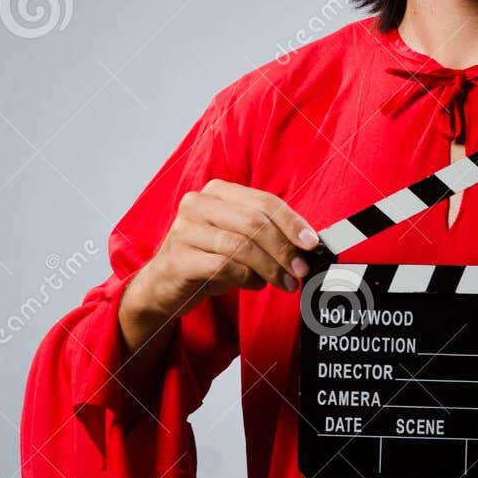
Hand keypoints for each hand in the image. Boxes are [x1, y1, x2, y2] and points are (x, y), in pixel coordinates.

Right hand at [128, 179, 318, 325]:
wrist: (165, 285)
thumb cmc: (208, 259)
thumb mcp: (240, 240)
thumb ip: (268, 236)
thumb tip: (306, 246)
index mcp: (218, 191)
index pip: (264, 202)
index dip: (292, 223)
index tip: (312, 243)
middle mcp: (198, 204)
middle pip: (254, 222)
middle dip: (284, 249)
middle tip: (300, 270)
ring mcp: (185, 229)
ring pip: (241, 245)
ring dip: (270, 267)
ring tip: (284, 283)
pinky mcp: (179, 258)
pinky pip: (224, 267)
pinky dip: (247, 278)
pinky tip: (255, 284)